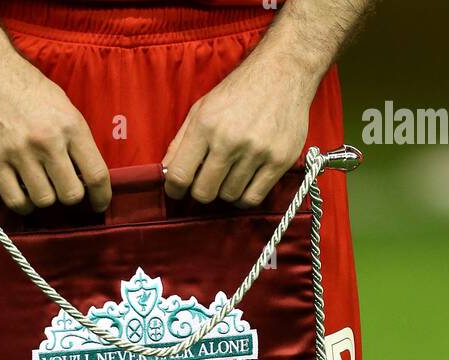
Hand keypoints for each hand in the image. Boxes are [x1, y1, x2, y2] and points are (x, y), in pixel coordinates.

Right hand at [0, 47, 110, 213]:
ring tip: (38, 185)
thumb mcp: (62, 106)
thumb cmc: (27, 87)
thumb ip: (75, 139)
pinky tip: (23, 193)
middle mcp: (47, 141)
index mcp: (70, 126)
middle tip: (61, 187)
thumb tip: (87, 175)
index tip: (98, 204)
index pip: (96, 174)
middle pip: (70, 195)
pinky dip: (23, 204)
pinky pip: (16, 201)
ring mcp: (20, 153)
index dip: (101, 196)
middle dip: (68, 195)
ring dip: (44, 198)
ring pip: (44, 201)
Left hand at [163, 47, 316, 206]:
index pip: (179, 176)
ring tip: (231, 172)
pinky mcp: (279, 160)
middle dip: (202, 190)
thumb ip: (181, 141)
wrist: (283, 71)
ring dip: (226, 190)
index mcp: (205, 125)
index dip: (175, 189)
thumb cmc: (239, 91)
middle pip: (204, 193)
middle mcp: (230, 140)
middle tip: (208, 179)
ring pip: (229, 196)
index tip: (178, 190)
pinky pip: (253, 198)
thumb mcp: (202, 108)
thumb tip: (165, 172)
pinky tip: (245, 182)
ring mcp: (256, 152)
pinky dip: (245, 196)